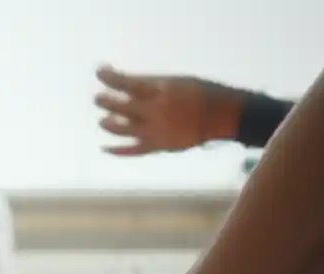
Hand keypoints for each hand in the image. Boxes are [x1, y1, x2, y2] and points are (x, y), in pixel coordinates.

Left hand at [94, 66, 242, 155]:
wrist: (224, 116)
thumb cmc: (201, 93)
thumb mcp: (177, 81)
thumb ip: (152, 83)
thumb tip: (127, 83)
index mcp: (160, 91)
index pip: (126, 83)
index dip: (109, 77)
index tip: (100, 72)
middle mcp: (154, 111)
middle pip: (120, 106)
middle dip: (105, 101)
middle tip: (99, 98)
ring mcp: (155, 130)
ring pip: (122, 129)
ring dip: (108, 124)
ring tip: (104, 120)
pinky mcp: (159, 146)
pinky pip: (133, 151)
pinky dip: (117, 151)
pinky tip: (105, 148)